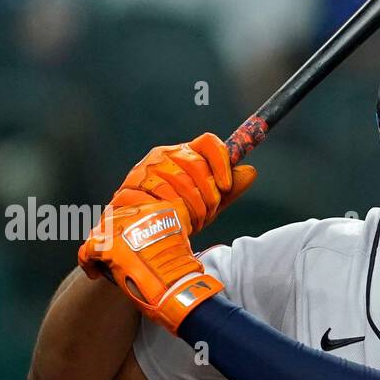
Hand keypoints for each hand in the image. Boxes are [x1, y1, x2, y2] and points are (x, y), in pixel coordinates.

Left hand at [78, 201, 222, 333]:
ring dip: (98, 250)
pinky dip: (88, 263)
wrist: (177, 288)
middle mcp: (138, 214)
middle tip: (111, 256)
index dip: (122, 229)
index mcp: (157, 210)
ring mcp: (122, 230)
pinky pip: (88, 250)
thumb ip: (162, 233)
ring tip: (102, 264)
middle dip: (108, 239)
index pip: (129, 213)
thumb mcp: (177, 241)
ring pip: (98, 234)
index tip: (124, 242)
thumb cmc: (180, 272)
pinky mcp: (110, 247)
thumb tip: (148, 238)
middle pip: (111, 222)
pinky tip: (94, 273)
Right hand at [79, 133, 254, 278]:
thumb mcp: (208, 203)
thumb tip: (250, 171)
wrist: (144, 236)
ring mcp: (144, 170)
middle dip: (208, 195)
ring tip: (190, 222)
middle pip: (196, 165)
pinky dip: (172, 212)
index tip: (227, 186)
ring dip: (192, 207)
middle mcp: (163, 155)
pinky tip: (173, 221)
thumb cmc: (177, 214)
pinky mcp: (129, 188)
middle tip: (207, 214)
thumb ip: (228, 189)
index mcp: (183, 154)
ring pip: (179, 182)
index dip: (222, 162)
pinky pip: (160, 197)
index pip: (208, 143)